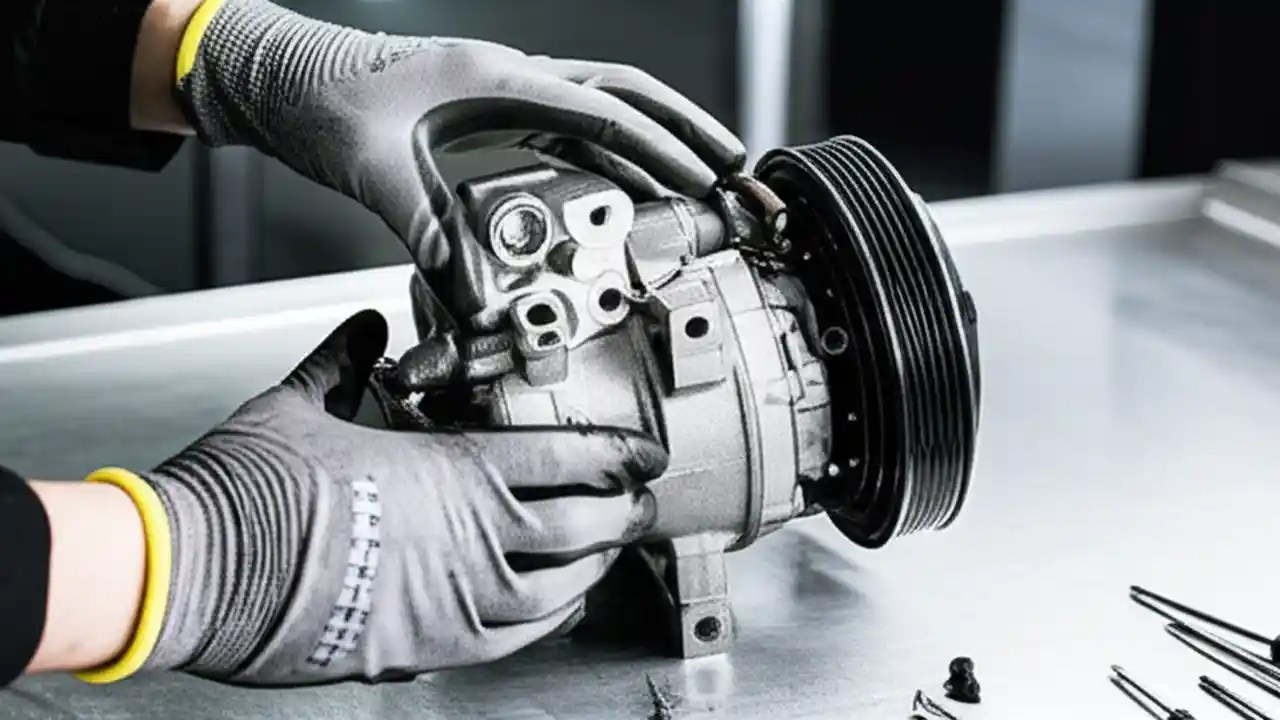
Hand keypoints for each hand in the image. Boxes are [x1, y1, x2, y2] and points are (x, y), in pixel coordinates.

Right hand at [135, 310, 666, 684]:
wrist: (194, 569)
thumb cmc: (247, 488)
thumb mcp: (301, 403)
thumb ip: (344, 361)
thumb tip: (362, 329)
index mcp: (446, 472)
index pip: (562, 459)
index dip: (616, 455)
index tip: (643, 453)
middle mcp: (466, 539)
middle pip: (578, 528)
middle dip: (622, 515)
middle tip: (644, 504)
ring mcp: (448, 600)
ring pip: (556, 591)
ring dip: (594, 569)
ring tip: (610, 554)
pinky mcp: (419, 648)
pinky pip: (508, 640)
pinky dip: (546, 623)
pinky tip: (559, 611)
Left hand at [175, 0, 746, 318]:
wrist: (272, 75)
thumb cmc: (316, 99)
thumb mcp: (374, 169)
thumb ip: (429, 229)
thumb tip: (473, 293)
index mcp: (493, 78)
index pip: (602, 111)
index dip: (659, 147)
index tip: (703, 177)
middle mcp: (506, 74)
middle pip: (619, 91)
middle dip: (679, 126)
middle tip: (725, 160)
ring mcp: (496, 87)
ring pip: (595, 105)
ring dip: (644, 137)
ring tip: (687, 173)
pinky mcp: (481, 107)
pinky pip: (558, 125)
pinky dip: (596, 150)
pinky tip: (609, 178)